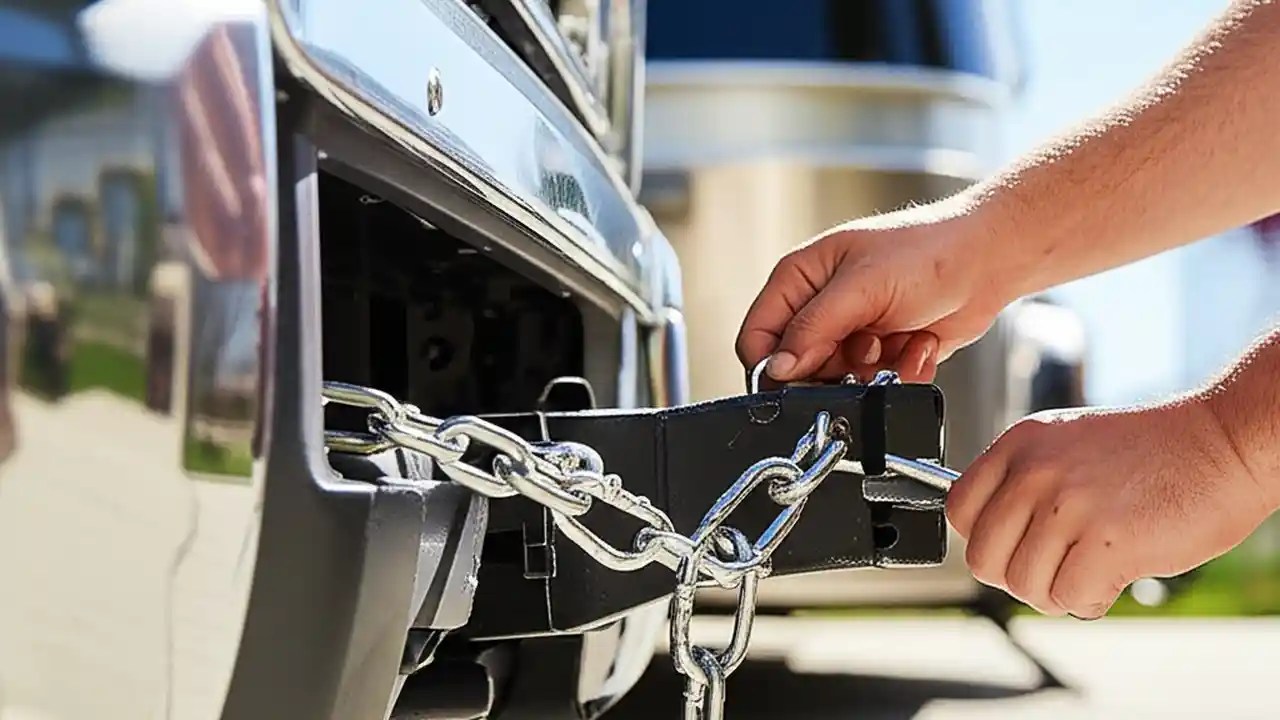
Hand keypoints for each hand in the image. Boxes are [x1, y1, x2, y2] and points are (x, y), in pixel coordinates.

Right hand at [735, 196, 1018, 383]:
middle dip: (834, 369)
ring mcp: (849, 332)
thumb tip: (776, 367)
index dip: (774, 365)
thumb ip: (813, 328)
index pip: (758, 336)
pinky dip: (897, 372)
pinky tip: (915, 344)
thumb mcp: (862, 286)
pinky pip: (871, 385)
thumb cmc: (930, 250)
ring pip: (837, 382)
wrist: (987, 261)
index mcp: (799, 278)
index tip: (803, 376)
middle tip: (864, 352)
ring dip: (871, 371)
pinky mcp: (878, 353)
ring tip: (896, 341)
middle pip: (797, 368)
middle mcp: (819, 306)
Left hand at [946, 399, 1275, 617]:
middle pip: (983, 558)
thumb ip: (1024, 482)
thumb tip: (992, 536)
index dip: (985, 540)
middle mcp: (1035, 471)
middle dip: (1018, 576)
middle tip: (1058, 567)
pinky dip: (1090, 600)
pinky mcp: (1105, 541)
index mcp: (1020, 444)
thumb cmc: (1154, 453)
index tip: (1016, 546)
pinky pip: (1067, 598)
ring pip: (1023, 584)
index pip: (958, 510)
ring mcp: (1067, 505)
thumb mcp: (1067, 446)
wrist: (1224, 442)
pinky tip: (1115, 575)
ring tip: (1091, 567)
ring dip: (1057, 591)